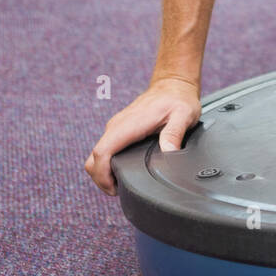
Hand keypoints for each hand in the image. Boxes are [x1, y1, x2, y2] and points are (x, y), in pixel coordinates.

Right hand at [85, 76, 201, 195]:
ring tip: (121, 184)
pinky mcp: (119, 129)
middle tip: (118, 191)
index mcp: (128, 124)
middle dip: (100, 179)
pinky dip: (107, 164)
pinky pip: (105, 149)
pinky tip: (122, 171)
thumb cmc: (178, 99)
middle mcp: (117, 125)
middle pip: (93, 157)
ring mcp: (116, 126)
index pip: (102, 152)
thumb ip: (174, 134)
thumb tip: (168, 152)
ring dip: (103, 172)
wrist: (173, 84)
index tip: (115, 189)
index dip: (102, 176)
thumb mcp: (183, 115)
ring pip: (97, 154)